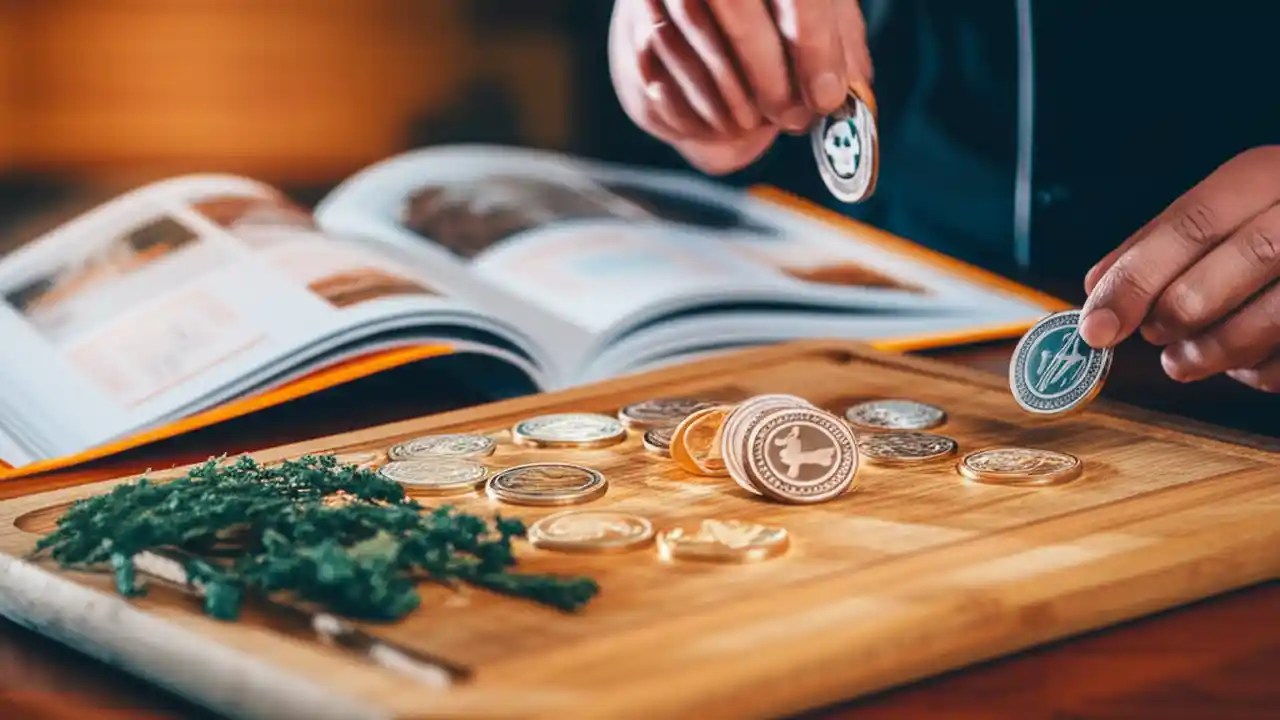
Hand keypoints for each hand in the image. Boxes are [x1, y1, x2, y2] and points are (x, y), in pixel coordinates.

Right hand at [608, 0, 872, 174]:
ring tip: (755, 124)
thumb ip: (837, 42)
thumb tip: (848, 94)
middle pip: (736, 9)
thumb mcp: (814, 5)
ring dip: (728, 98)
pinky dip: (690, 111)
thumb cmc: (769, 3)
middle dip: (769, 78)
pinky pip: (653, 73)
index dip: (814, 50)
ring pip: (687, 41)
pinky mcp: (631, 26)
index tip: (826, 98)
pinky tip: (719, 124)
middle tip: (792, 118)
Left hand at [1080, 146, 1279, 391]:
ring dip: (1214, 351)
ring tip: (1181, 360)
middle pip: (1244, 260)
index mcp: (1266, 174)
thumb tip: (1096, 287)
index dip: (1137, 280)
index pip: (1194, 224)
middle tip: (1153, 334)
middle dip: (1182, 311)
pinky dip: (1258, 371)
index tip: (1095, 329)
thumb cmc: (1270, 223)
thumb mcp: (1224, 210)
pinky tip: (1242, 364)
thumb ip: (1161, 243)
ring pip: (1279, 313)